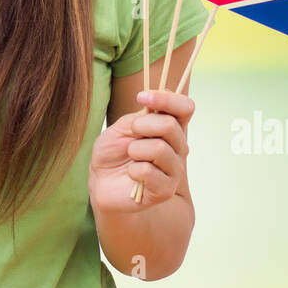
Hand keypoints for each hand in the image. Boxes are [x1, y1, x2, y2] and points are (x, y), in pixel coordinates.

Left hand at [89, 89, 192, 212]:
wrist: (102, 181)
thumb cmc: (114, 151)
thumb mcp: (122, 127)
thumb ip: (141, 117)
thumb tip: (154, 107)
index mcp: (172, 127)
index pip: (185, 107)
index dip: (167, 99)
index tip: (141, 97)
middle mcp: (178, 147)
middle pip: (170, 126)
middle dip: (141, 126)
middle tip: (130, 134)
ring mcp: (174, 169)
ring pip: (159, 149)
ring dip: (135, 150)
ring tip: (130, 157)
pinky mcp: (165, 190)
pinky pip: (148, 171)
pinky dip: (132, 171)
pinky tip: (132, 175)